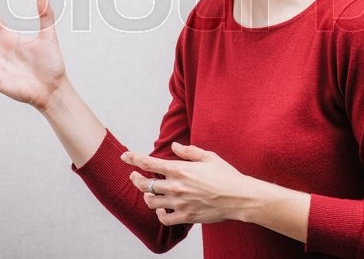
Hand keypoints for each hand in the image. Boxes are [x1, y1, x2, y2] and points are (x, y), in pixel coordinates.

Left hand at [122, 142, 254, 225]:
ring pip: (151, 201)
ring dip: (147, 196)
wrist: (239, 197)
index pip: (149, 163)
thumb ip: (189, 151)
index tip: (124, 156)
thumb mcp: (208, 157)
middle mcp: (176, 186)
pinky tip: (161, 208)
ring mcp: (179, 203)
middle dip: (136, 179)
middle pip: (145, 184)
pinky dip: (159, 213)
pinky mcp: (186, 216)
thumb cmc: (226, 175)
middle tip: (134, 176)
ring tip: (148, 193)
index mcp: (180, 169)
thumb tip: (174, 146)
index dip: (134, 158)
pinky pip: (164, 218)